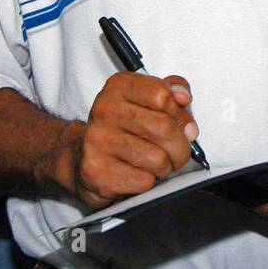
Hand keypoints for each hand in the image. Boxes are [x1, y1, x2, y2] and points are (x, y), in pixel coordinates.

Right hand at [67, 72, 197, 209]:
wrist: (83, 158)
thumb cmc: (123, 129)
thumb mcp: (147, 101)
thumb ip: (171, 92)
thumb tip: (184, 98)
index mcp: (119, 86)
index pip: (163, 96)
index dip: (180, 115)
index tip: (181, 126)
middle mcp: (104, 109)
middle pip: (165, 128)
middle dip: (180, 148)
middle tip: (176, 153)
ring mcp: (98, 140)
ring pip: (158, 159)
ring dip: (165, 167)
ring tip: (153, 164)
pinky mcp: (96, 170)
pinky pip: (144, 181)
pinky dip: (148, 182)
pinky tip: (137, 174)